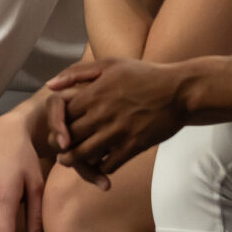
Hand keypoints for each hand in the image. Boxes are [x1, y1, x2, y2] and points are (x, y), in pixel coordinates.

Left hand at [44, 57, 187, 176]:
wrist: (181, 90)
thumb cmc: (145, 75)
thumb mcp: (110, 64)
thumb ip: (76, 73)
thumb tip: (50, 86)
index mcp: (93, 94)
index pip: (60, 116)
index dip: (55, 126)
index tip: (58, 131)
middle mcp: (102, 114)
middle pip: (68, 139)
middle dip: (60, 148)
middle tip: (60, 151)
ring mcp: (118, 131)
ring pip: (84, 155)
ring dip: (76, 161)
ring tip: (73, 161)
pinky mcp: (134, 145)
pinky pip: (108, 164)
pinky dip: (101, 167)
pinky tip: (102, 163)